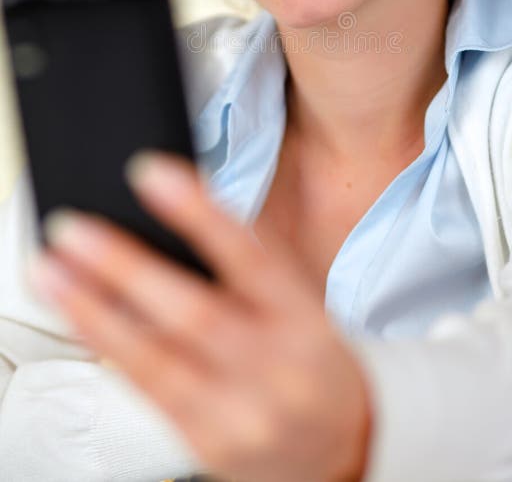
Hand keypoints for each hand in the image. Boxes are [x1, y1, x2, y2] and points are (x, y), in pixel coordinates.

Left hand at [28, 151, 372, 481]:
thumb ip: (254, 264)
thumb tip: (185, 205)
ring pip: (156, 358)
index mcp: (304, 320)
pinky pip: (149, 393)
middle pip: (193, 312)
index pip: (251, 256)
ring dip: (94, 311)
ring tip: (52, 273)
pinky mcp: (209, 445)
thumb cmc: (316, 364)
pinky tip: (81, 319)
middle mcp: (275, 367)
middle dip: (125, 266)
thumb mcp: (304, 306)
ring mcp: (241, 412)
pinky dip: (108, 350)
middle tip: (73, 230)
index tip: (149, 173)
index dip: (198, 211)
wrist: (347, 450)